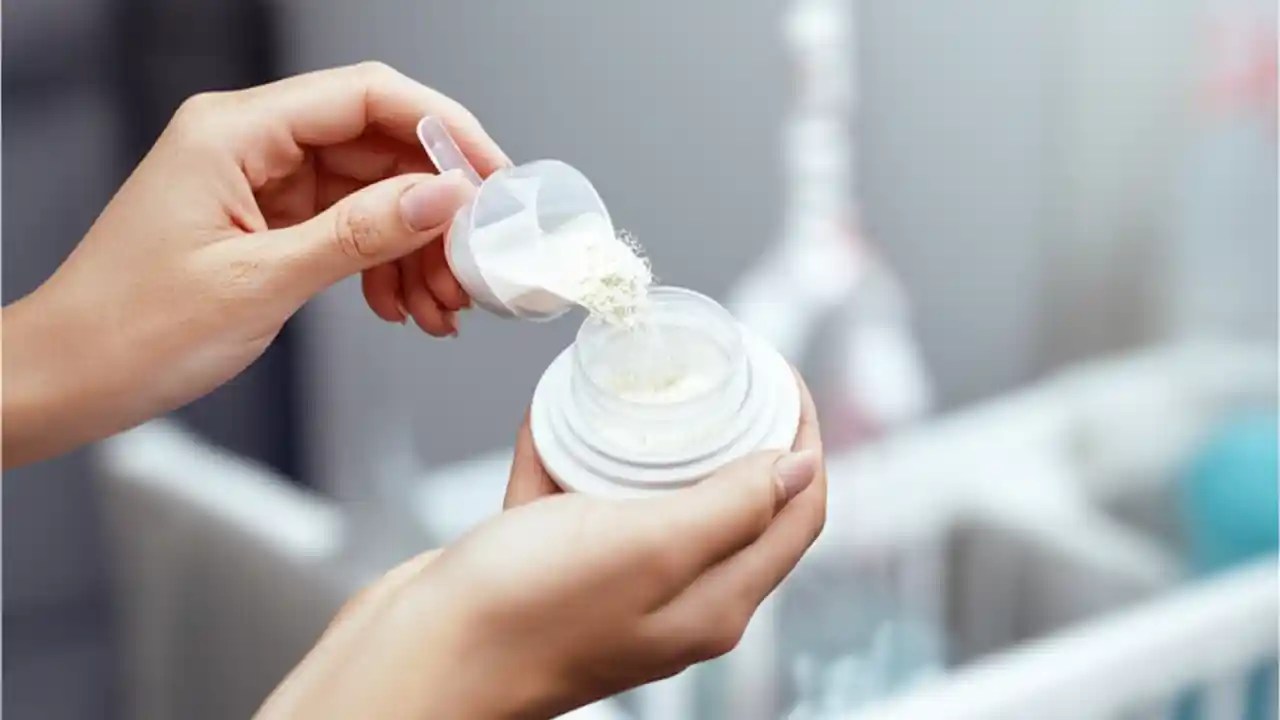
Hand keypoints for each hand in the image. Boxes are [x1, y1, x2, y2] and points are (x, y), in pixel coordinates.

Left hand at [2, 62, 508, 466]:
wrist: (70, 379)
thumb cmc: (131, 330)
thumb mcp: (260, 281)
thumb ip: (360, 233)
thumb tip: (443, 197)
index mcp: (234, 132)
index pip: (366, 97)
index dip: (443, 129)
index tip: (492, 175)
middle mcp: (248, 143)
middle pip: (377, 147)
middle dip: (435, 208)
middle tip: (471, 264)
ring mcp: (257, 182)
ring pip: (369, 192)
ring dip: (414, 247)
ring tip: (439, 305)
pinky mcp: (264, 220)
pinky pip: (346, 226)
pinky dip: (381, 264)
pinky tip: (399, 305)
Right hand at [256, 374, 825, 719]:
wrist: (413, 658)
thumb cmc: (524, 610)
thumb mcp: (647, 546)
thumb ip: (732, 508)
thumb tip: (803, 469)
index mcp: (713, 602)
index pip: (795, 514)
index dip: (802, 442)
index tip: (783, 377)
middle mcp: (673, 599)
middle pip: (732, 502)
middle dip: (734, 432)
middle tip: (720, 369)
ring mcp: (612, 586)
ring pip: (652, 497)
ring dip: (646, 443)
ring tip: (638, 384)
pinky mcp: (555, 571)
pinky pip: (578, 501)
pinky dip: (569, 459)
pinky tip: (552, 418)